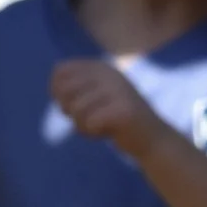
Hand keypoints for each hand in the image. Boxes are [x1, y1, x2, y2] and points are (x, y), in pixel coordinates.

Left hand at [49, 57, 165, 158]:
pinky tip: (108, 133)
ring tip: (99, 127)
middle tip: (85, 119)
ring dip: (82, 126)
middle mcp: (109, 73)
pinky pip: (90, 123)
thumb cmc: (115, 120)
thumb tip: (54, 87)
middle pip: (65, 90)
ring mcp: (118, 90)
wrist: (151, 139)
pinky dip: (93, 134)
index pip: (60, 71)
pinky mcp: (124, 109)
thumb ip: (73, 89)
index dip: (57, 92)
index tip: (70, 106)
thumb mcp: (94, 98)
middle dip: (68, 110)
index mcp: (100, 67)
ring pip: (77, 110)